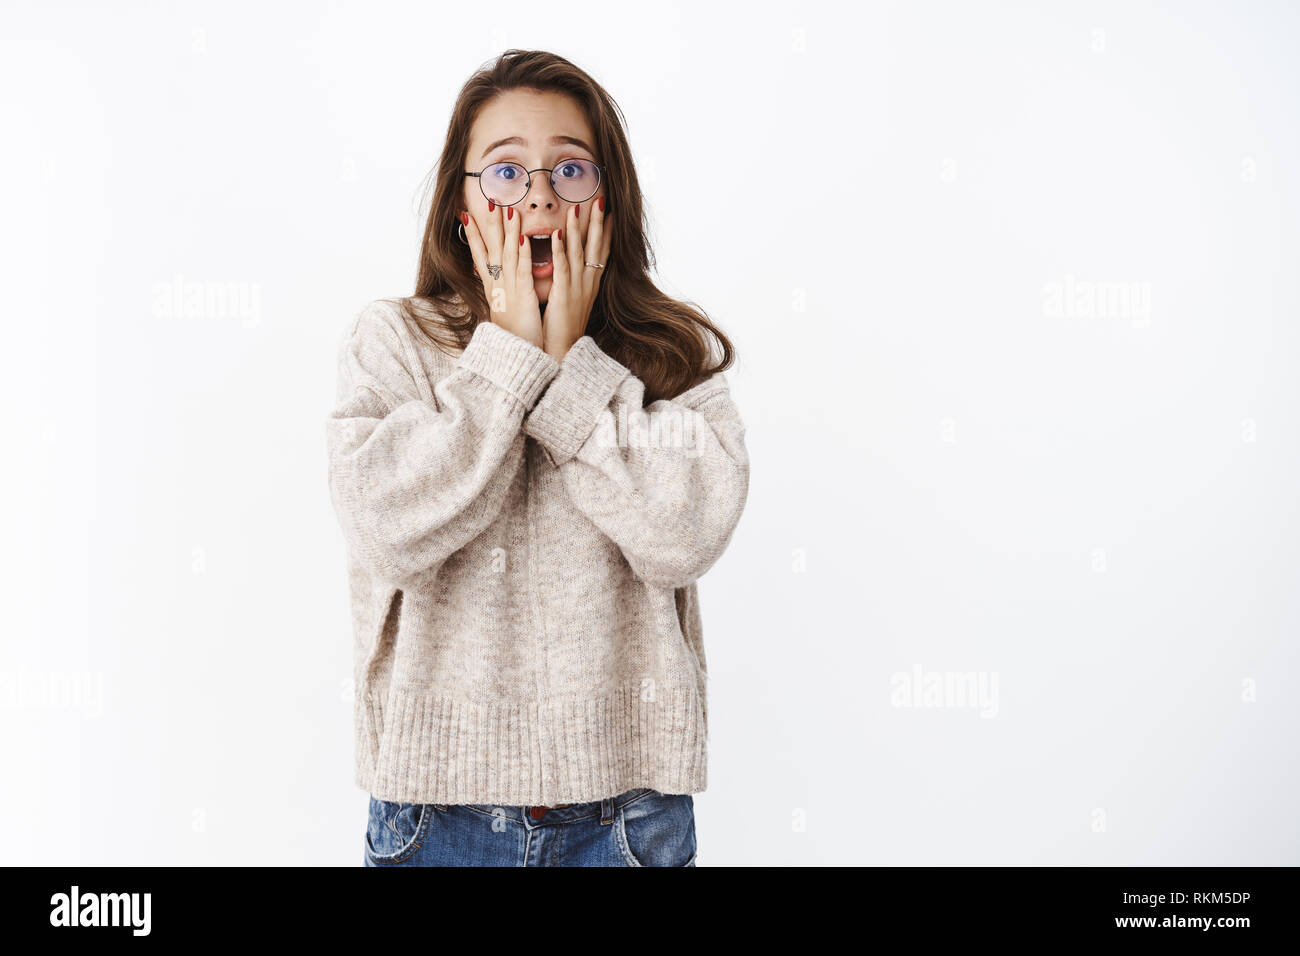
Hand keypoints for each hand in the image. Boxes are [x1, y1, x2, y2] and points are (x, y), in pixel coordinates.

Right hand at [462, 202, 542, 347]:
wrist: (515, 359)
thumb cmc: (513, 337)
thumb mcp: (502, 310)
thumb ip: (500, 292)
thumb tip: (493, 280)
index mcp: (492, 289)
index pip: (479, 256)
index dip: (472, 236)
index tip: (465, 215)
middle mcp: (497, 287)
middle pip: (490, 250)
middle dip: (489, 225)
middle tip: (488, 202)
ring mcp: (508, 291)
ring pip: (506, 255)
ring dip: (507, 231)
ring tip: (507, 209)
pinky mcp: (523, 298)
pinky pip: (522, 271)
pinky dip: (522, 253)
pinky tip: (523, 237)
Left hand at [542, 196, 610, 360]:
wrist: (565, 351)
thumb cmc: (565, 328)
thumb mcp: (574, 301)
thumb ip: (574, 283)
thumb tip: (574, 272)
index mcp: (591, 283)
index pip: (602, 251)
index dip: (607, 231)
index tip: (611, 212)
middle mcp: (588, 282)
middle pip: (596, 246)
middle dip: (598, 222)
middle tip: (601, 199)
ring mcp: (578, 287)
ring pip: (579, 252)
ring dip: (579, 228)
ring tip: (579, 207)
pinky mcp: (564, 294)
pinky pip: (562, 267)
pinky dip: (560, 250)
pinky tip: (558, 233)